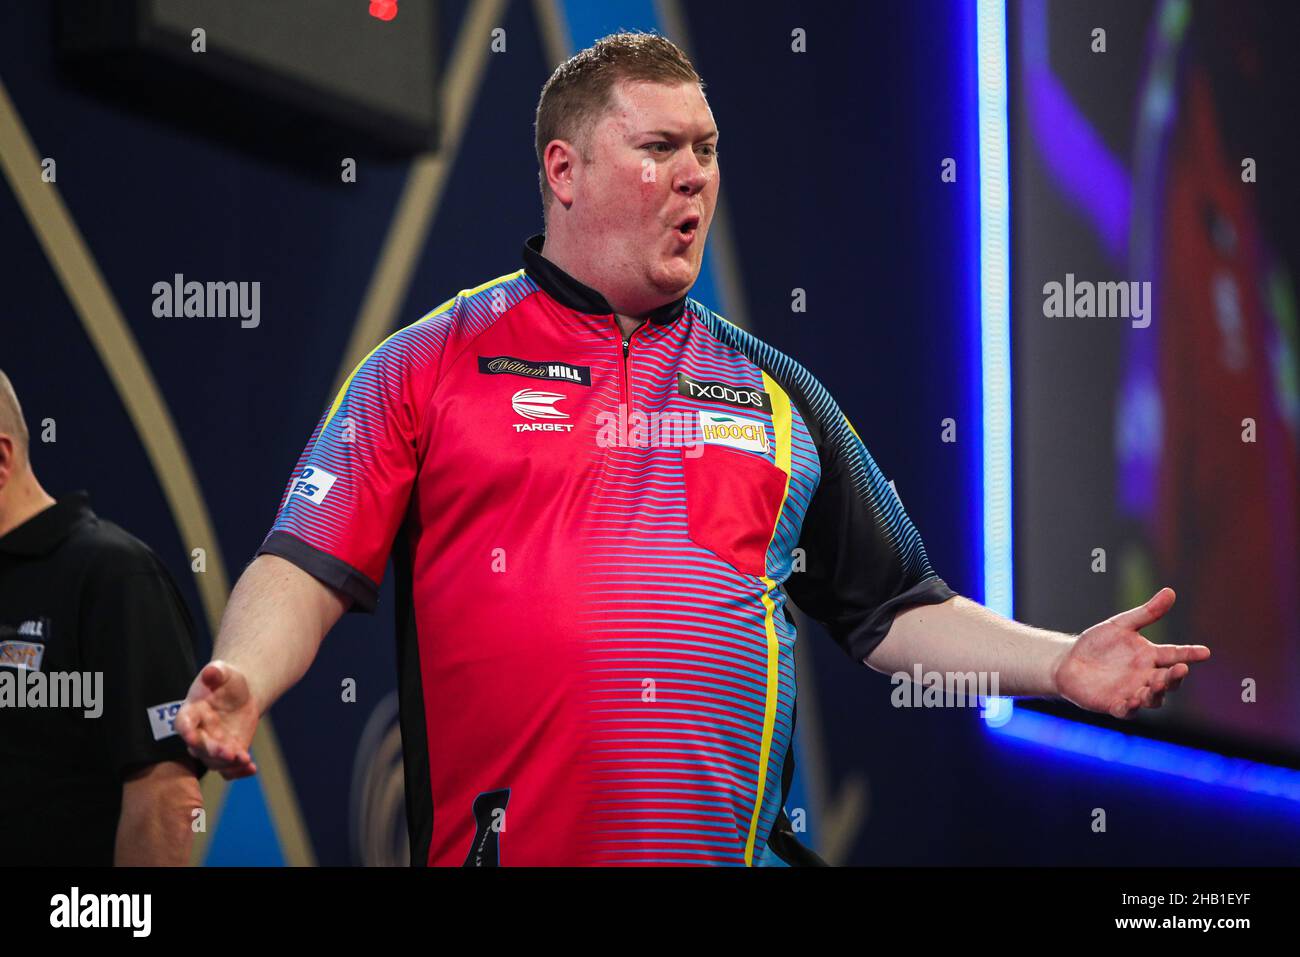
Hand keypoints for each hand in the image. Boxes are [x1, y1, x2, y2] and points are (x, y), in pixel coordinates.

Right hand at [175, 660, 259, 778]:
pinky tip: (252, 769)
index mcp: (191, 713)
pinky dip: (239, 771)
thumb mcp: (223, 672)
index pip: (183, 724)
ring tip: (245, 760)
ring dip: (228, 764)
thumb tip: (210, 672)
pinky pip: (229, 769)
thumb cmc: (226, 682)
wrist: (241, 695)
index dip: (186, 732)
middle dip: (212, 751)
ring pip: (214, 762)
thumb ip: (215, 672)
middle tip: (229, 753)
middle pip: (199, 748)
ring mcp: (212, 746)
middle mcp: (198, 733)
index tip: (191, 738)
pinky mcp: (228, 753)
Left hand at [1053, 587, 1209, 718]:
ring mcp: (1133, 692)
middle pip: (1168, 681)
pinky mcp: (1115, 705)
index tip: (1205, 652)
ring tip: (1155, 685)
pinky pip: (1126, 710)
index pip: (1175, 655)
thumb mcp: (1121, 625)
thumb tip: (1170, 591)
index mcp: (1150, 656)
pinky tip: (1130, 701)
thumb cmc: (1097, 644)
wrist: (1068, 662)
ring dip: (1156, 693)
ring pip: (1153, 699)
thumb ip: (1147, 613)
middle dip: (1175, 676)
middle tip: (1180, 669)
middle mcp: (1146, 677)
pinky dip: (1130, 707)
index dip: (1190, 654)